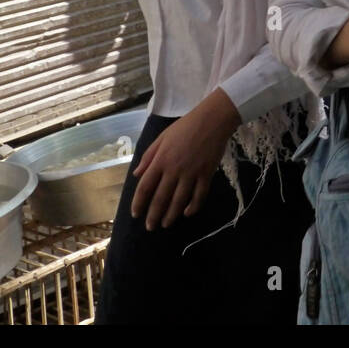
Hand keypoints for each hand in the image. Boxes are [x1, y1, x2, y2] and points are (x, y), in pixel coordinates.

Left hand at [131, 89, 238, 230]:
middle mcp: (174, 170)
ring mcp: (191, 173)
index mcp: (160, 160)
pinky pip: (199, 196)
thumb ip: (148, 157)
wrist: (212, 120)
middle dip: (154, 215)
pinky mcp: (206, 174)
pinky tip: (187, 213)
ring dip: (171, 215)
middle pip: (161, 198)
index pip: (145, 187)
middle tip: (151, 227)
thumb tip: (137, 175)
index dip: (139, 202)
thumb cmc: (185, 126)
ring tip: (166, 224)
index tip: (136, 214)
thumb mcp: (161, 138)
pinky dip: (193, 207)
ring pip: (179, 200)